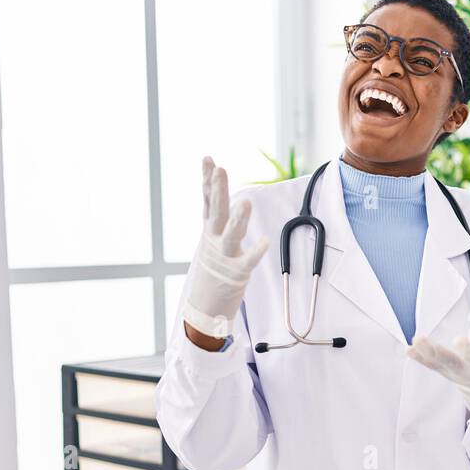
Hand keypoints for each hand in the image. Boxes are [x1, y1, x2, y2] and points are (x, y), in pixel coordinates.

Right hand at [182, 157, 269, 338]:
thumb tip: (221, 200)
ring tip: (245, 202)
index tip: (208, 159)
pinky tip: (264, 242)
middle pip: (216, 211)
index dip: (207, 181)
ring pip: (231, 233)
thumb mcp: (212, 243)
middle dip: (217, 190)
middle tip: (220, 169)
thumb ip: (219, 223)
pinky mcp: (236, 274)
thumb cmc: (212, 274)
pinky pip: (248, 261)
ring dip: (238, 218)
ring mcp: (224, 257)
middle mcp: (214, 241)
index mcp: (209, 232)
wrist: (204, 310)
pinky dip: (255, 252)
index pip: (207, 201)